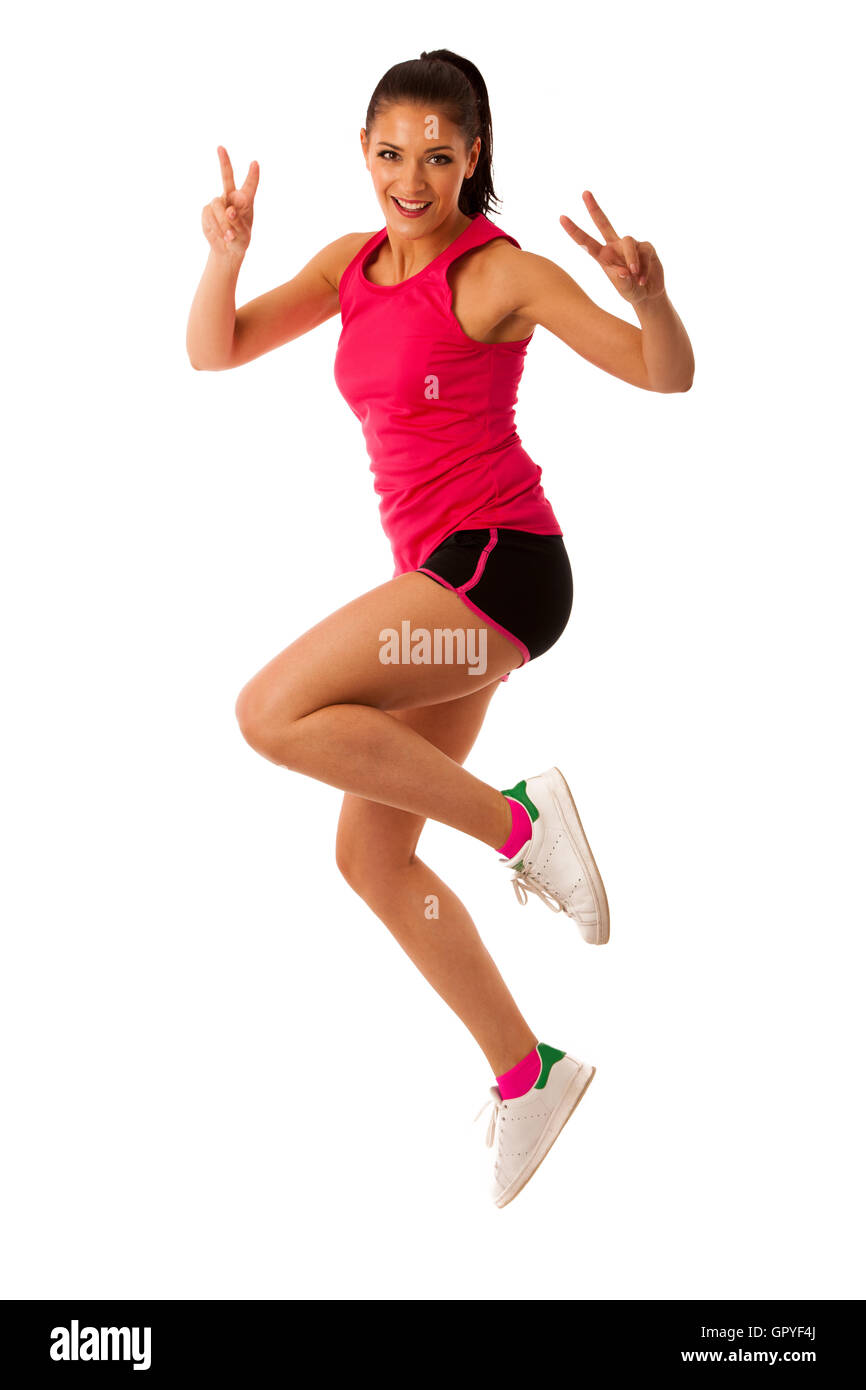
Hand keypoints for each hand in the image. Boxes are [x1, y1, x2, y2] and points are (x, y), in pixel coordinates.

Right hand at [201, 146, 259, 261]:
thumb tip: (229, 211)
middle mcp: (231, 198)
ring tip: (229, 235)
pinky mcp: (207, 210)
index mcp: (245, 202)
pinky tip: (221, 234)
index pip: (250, 186)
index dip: (252, 176)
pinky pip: (209, 215)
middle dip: (224, 162)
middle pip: (227, 178)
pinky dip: (215, 227)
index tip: (255, 163)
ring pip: (217, 206)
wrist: (226, 249)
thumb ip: (238, 223)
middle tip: (220, 147)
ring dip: (223, 222)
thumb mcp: (243, 235)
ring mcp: (218, 203)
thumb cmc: (239, 240)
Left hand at [560, 191, 663, 306]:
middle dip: (594, 208)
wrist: (648, 293)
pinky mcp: (646, 246)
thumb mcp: (625, 291)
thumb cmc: (631, 291)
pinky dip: (643, 268)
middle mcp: (615, 247)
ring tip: (634, 275)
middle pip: (603, 223)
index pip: (586, 242)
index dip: (574, 231)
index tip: (561, 218)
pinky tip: (642, 280)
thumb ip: (623, 282)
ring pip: (629, 242)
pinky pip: (644, 252)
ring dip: (631, 259)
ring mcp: (630, 245)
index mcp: (603, 257)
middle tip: (584, 192)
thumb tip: (624, 271)